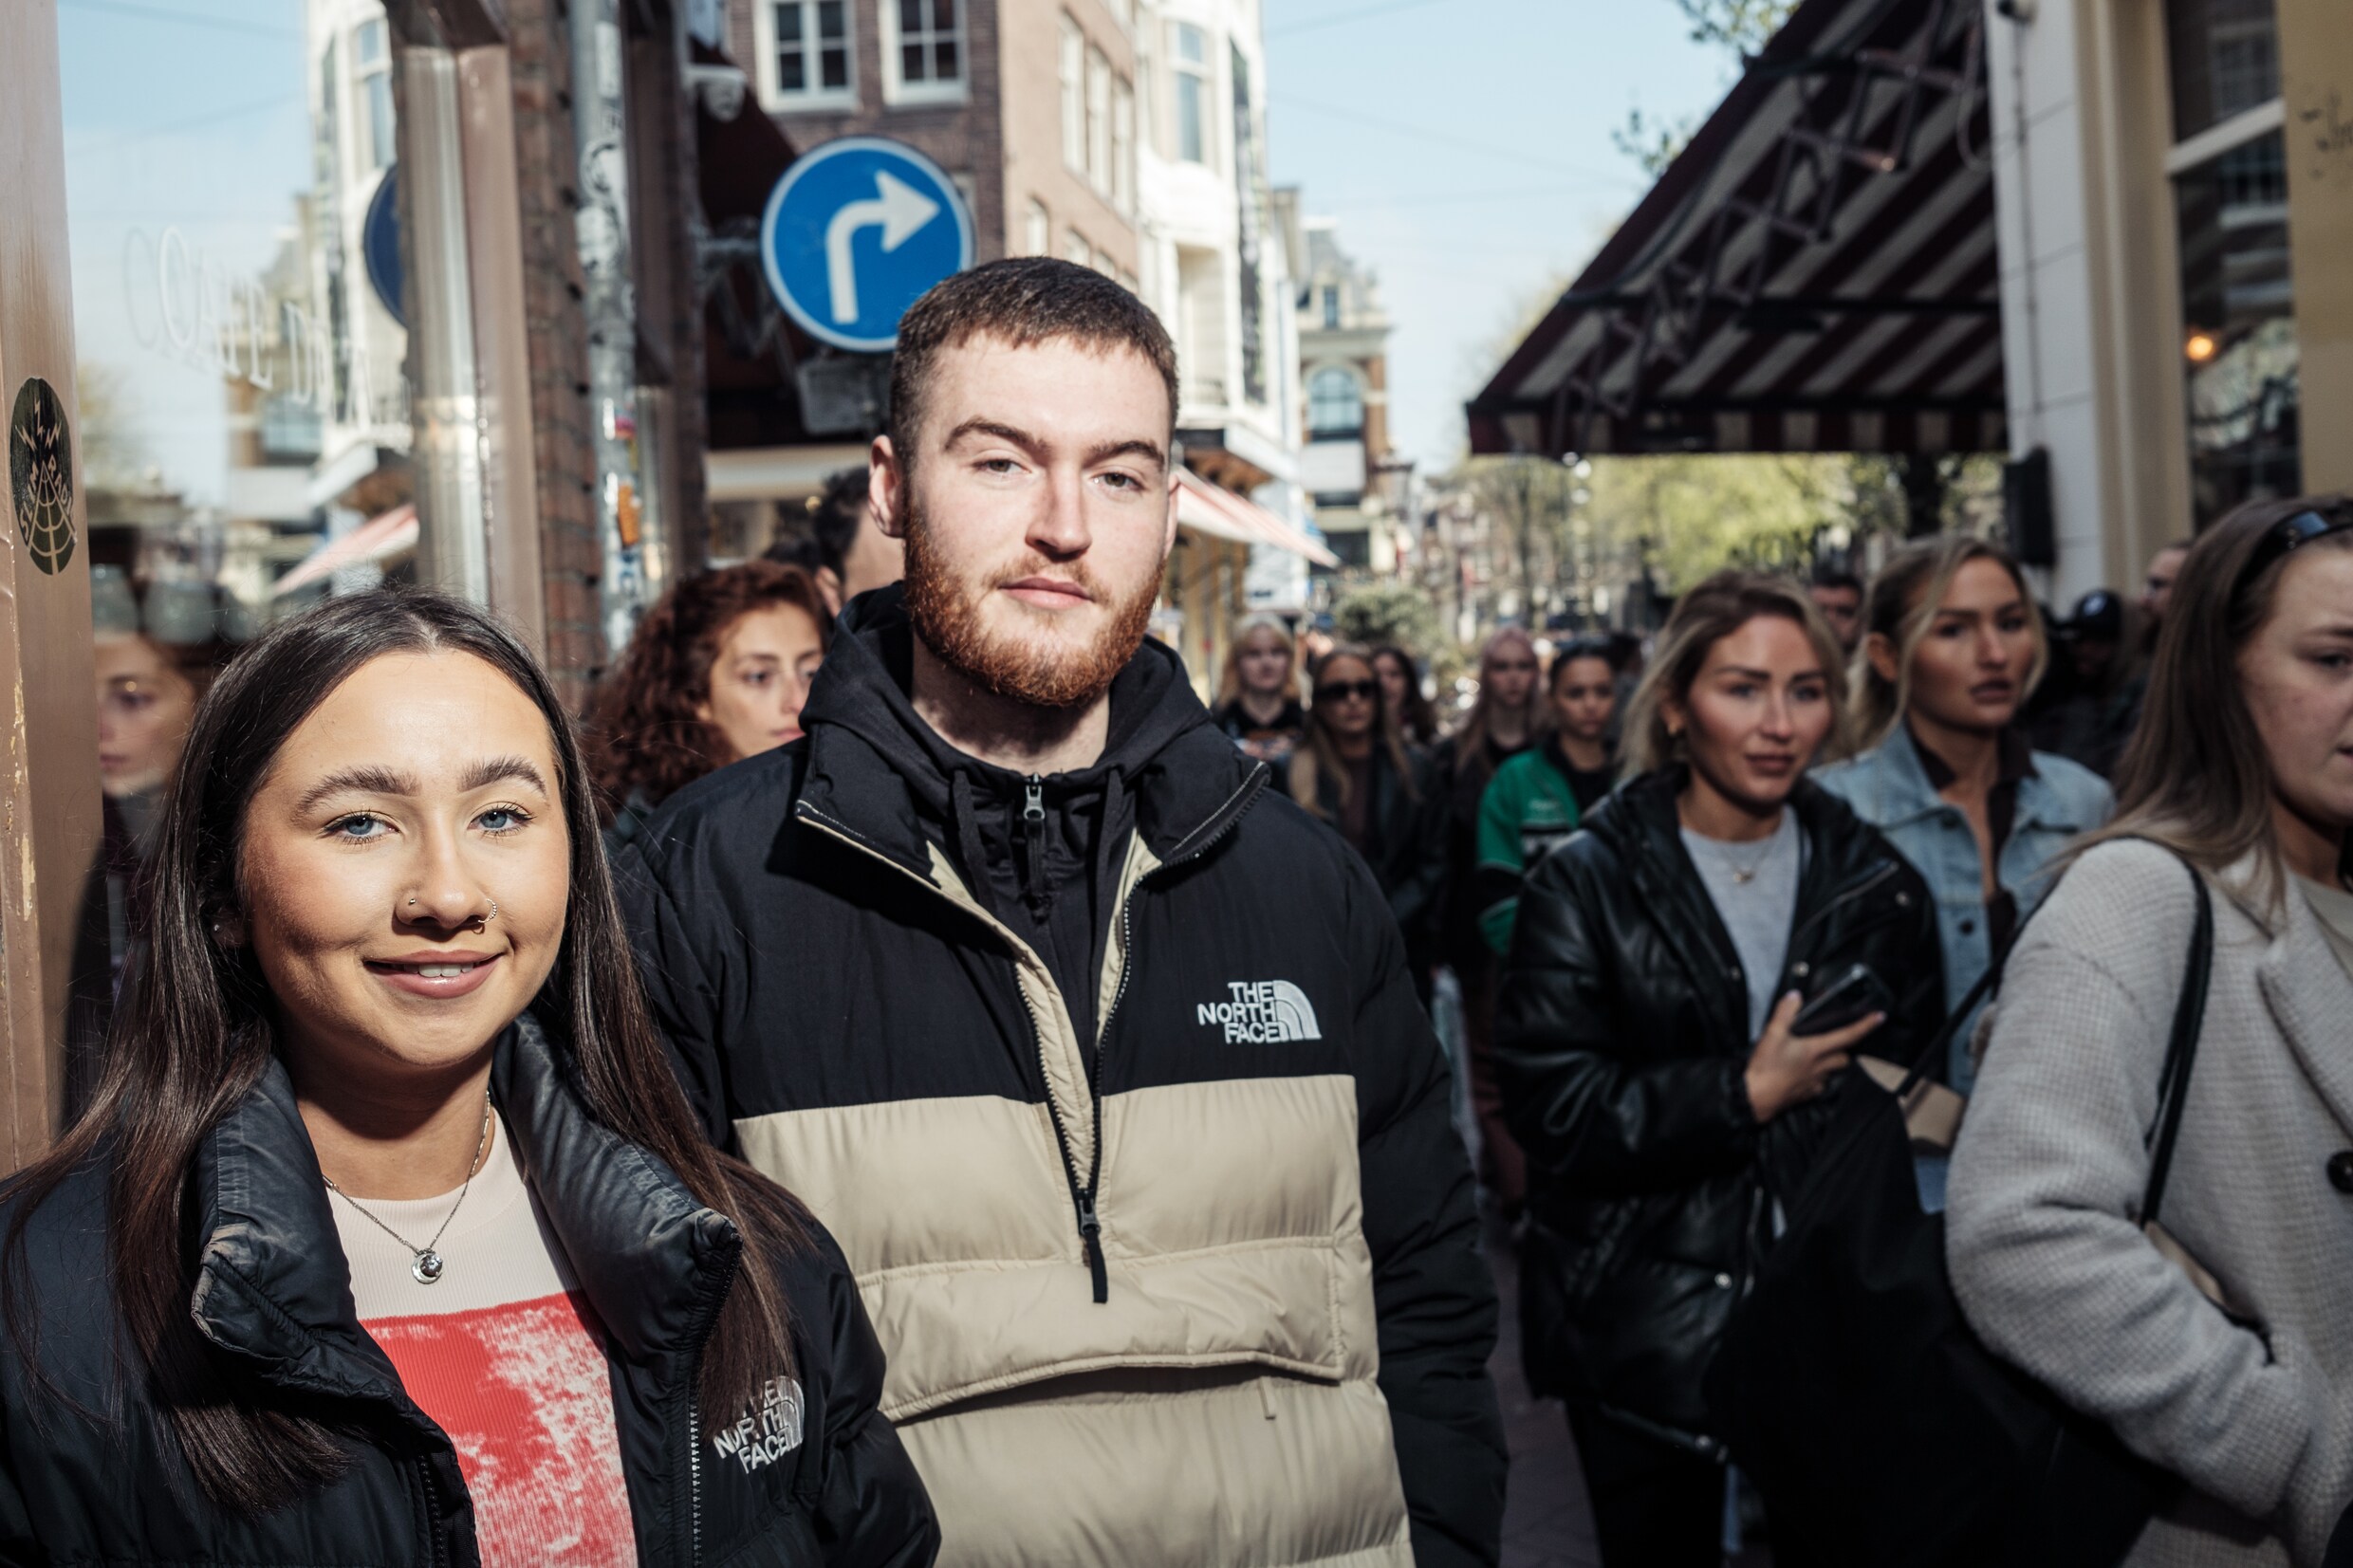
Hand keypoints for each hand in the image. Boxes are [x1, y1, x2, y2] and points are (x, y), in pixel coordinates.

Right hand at [1744, 990, 1885, 1122]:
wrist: (1756, 1097)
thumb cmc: (1765, 1067)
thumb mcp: (1771, 1034)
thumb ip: (1784, 1013)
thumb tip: (1795, 996)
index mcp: (1815, 1050)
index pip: (1847, 1036)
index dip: (1865, 1026)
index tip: (1879, 1017)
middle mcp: (1820, 1067)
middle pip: (1844, 1057)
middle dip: (1845, 1049)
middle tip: (1837, 1041)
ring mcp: (1814, 1082)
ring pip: (1832, 1072)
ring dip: (1831, 1063)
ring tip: (1819, 1056)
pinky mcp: (1806, 1094)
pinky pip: (1819, 1085)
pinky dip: (1817, 1077)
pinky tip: (1805, 1073)